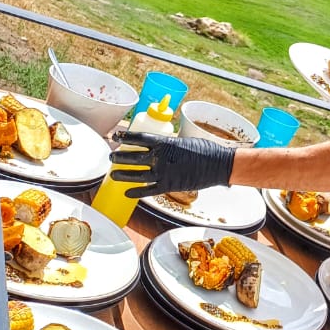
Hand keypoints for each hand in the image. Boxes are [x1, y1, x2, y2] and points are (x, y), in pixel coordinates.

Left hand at [108, 132, 236, 197]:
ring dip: (122, 174)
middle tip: (112, 157)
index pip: (139, 138)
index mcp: (165, 142)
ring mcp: (163, 172)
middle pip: (133, 157)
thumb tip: (157, 147)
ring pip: (135, 175)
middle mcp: (160, 157)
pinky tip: (127, 193)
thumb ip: (168, 144)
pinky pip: (147, 190)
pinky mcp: (168, 186)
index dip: (125, 136)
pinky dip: (136, 192)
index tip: (116, 136)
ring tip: (113, 174)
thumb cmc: (204, 150)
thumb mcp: (183, 141)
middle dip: (119, 157)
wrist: (217, 164)